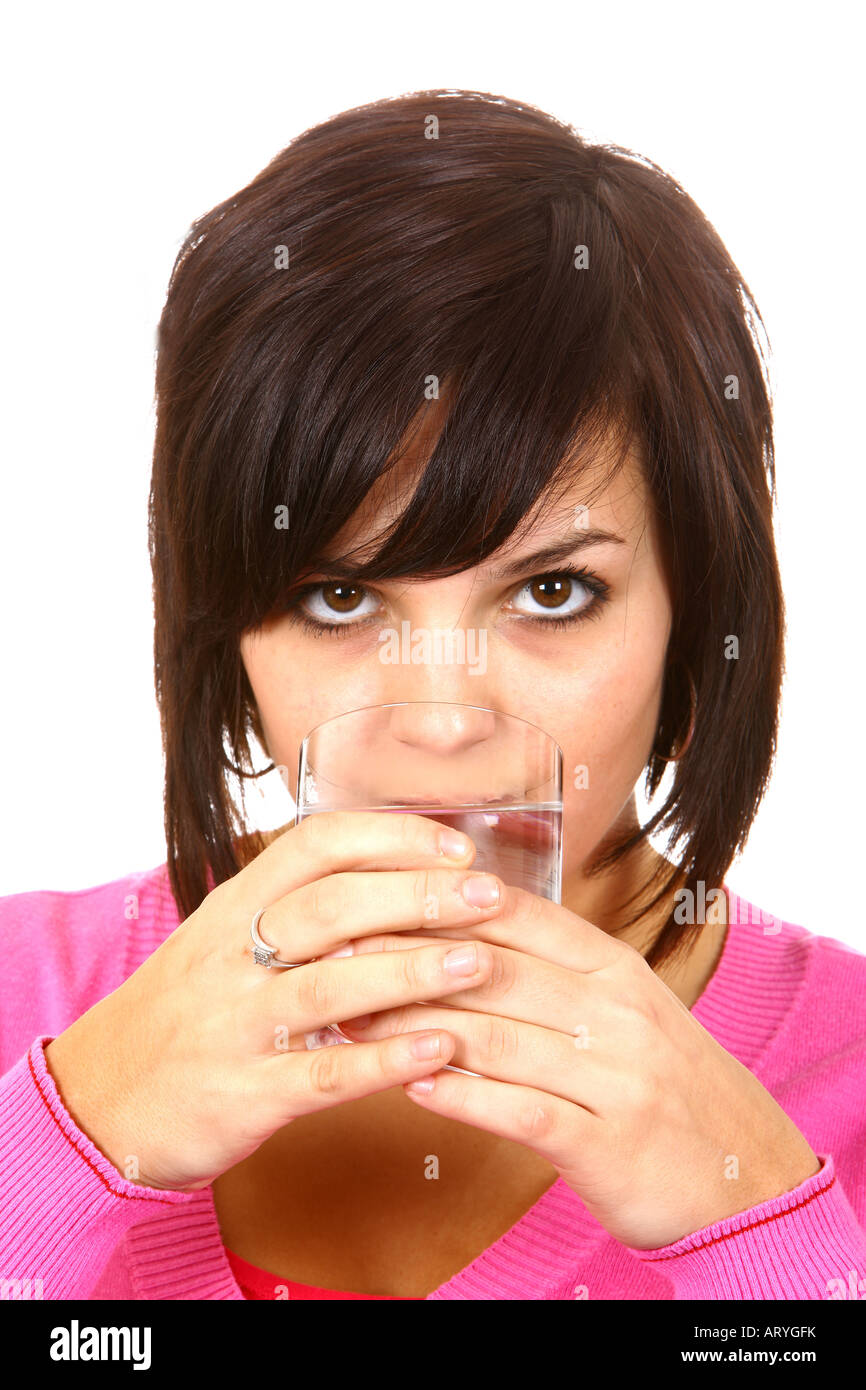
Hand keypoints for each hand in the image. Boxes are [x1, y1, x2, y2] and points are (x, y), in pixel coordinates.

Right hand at [44, 812, 506, 1191]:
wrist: (96, 1100)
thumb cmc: (182, 1013)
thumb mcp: (220, 940)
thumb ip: (291, 907)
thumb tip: (393, 871)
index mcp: (231, 907)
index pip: (316, 845)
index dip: (392, 838)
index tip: (456, 845)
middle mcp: (231, 957)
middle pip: (332, 906)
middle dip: (419, 895)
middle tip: (491, 896)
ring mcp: (235, 1026)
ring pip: (331, 986)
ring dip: (414, 971)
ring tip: (481, 963)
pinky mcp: (244, 1095)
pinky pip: (323, 1074)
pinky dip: (385, 1059)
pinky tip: (441, 1049)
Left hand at [334, 881, 821, 1249]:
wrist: (744, 1174)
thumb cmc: (662, 1082)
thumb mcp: (622, 1007)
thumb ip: (553, 968)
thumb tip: (460, 930)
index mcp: (614, 967)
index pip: (515, 914)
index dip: (437, 902)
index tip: (368, 896)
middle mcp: (615, 1011)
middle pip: (493, 968)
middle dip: (405, 958)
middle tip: (332, 954)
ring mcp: (614, 1076)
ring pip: (496, 1036)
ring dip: (413, 1026)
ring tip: (349, 1020)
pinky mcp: (606, 1143)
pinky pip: (521, 1111)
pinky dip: (463, 1096)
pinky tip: (412, 1083)